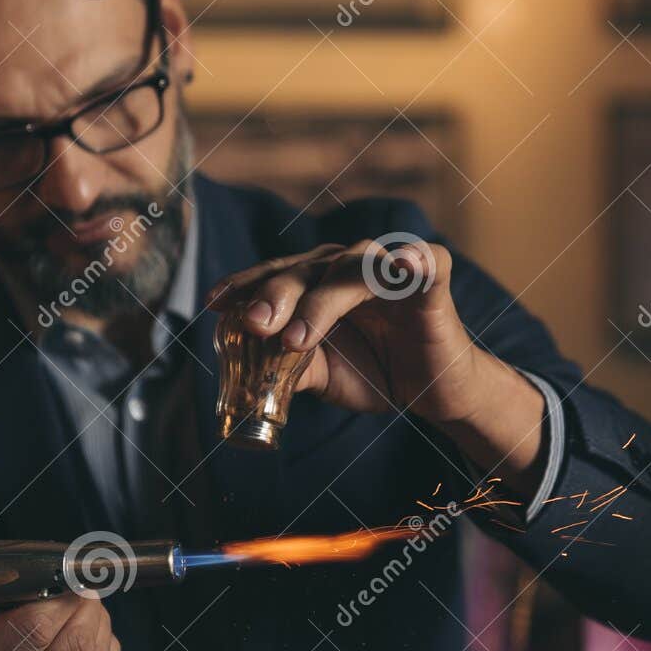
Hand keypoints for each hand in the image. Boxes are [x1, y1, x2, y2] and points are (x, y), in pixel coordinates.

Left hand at [206, 238, 546, 487]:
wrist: (436, 390)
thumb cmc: (377, 371)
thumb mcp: (323, 374)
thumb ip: (286, 370)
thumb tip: (243, 377)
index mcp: (319, 281)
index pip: (276, 274)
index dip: (245, 285)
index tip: (213, 303)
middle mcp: (350, 266)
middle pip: (306, 269)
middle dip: (275, 295)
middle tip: (254, 324)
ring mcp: (391, 269)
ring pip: (351, 270)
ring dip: (323, 301)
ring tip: (298, 339)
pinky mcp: (432, 280)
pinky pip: (426, 262)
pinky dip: (415, 260)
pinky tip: (402, 265)